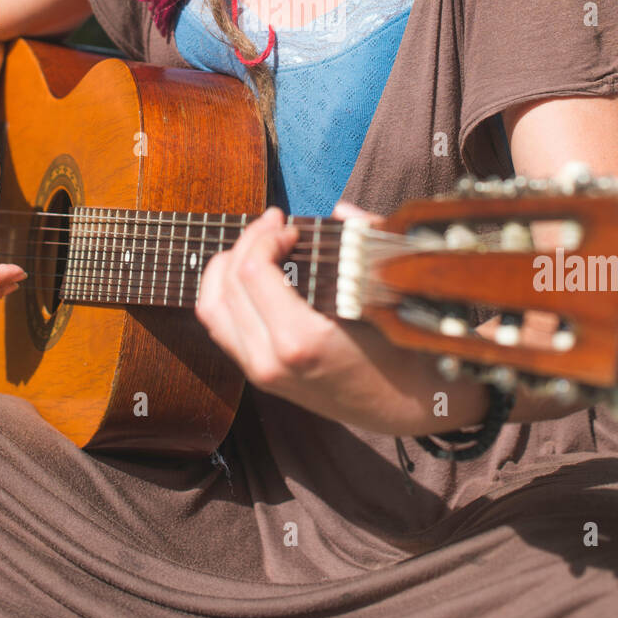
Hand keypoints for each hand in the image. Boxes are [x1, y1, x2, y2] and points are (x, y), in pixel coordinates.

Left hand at [195, 201, 483, 435]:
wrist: (406, 406)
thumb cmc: (403, 349)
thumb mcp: (389, 294)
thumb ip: (364, 242)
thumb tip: (341, 210)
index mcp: (300, 340)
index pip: (251, 271)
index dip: (264, 236)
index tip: (290, 225)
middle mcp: (270, 360)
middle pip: (226, 284)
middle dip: (246, 241)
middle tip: (273, 223)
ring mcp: (260, 372)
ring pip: (211, 308)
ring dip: (226, 265)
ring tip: (255, 244)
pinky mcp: (259, 376)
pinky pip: (221, 328)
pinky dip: (225, 293)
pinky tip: (249, 273)